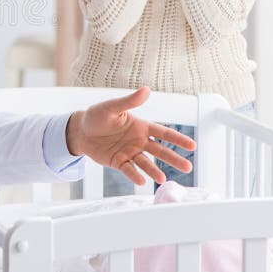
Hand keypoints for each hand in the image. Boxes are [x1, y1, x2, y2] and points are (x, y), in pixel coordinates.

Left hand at [65, 86, 195, 185]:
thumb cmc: (97, 116)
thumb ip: (129, 101)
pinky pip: (129, 170)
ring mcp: (129, 153)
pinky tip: (142, 182)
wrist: (80, 131)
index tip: (192, 146)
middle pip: (159, 151)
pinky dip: (135, 175)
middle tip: (187, 167)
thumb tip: (147, 89)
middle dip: (173, 158)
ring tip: (163, 179)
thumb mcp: (112, 107)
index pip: (163, 133)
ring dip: (154, 171)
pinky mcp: (118, 162)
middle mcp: (138, 141)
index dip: (177, 139)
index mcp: (140, 126)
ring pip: (145, 163)